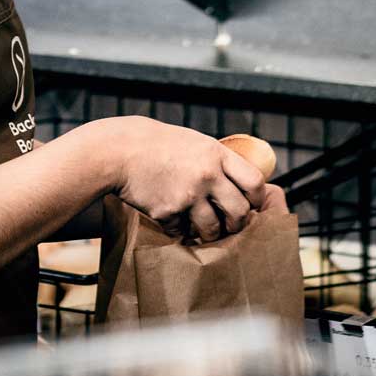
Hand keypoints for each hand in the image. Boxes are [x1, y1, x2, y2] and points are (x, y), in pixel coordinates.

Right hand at [107, 116, 270, 243]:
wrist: (118, 151)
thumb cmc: (155, 144)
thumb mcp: (192, 142)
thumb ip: (215, 159)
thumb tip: (239, 180)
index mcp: (215, 154)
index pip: (254, 182)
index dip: (257, 198)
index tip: (252, 205)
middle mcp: (206, 174)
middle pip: (239, 211)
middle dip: (237, 223)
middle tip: (230, 225)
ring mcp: (187, 194)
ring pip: (213, 228)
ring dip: (210, 233)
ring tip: (204, 230)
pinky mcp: (168, 211)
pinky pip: (182, 230)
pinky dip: (180, 230)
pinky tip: (174, 221)